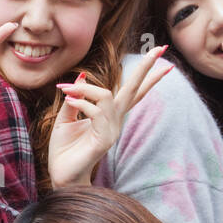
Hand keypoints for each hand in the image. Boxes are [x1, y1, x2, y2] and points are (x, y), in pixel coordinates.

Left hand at [48, 45, 172, 187]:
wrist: (60, 175)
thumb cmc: (63, 149)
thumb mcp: (65, 118)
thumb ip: (75, 98)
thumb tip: (82, 76)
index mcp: (109, 115)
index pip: (133, 93)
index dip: (147, 76)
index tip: (162, 58)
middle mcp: (115, 121)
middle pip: (135, 90)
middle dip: (146, 68)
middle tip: (161, 48)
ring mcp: (112, 130)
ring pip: (107, 96)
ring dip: (85, 89)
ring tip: (66, 90)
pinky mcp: (105, 139)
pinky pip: (96, 112)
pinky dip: (82, 103)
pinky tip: (69, 101)